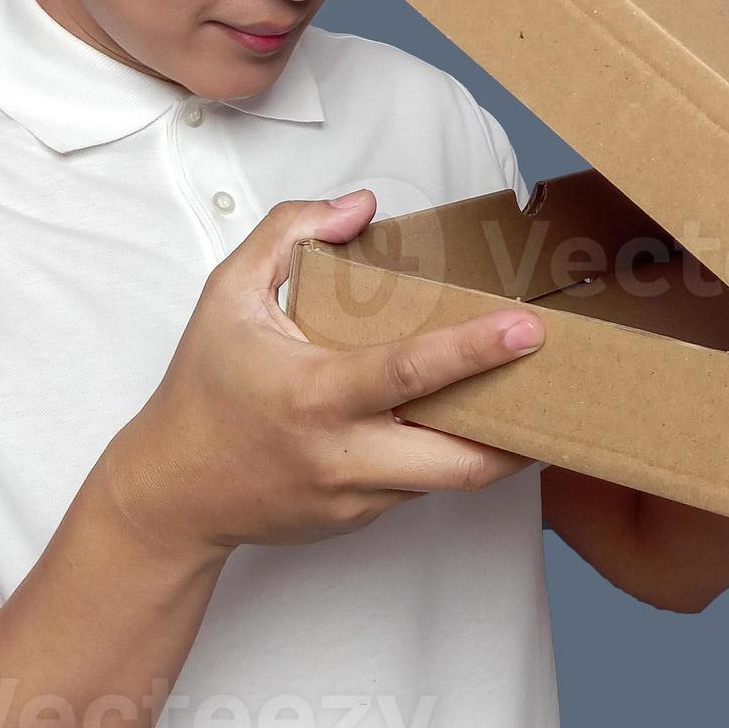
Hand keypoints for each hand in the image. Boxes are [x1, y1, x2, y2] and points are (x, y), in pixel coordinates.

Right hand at [100, 191, 543, 554]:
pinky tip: (446, 425)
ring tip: (521, 406)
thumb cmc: (201, 390)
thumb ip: (290, 234)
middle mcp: (342, 455)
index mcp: (316, 395)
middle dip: (520, 435)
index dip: (474, 351)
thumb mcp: (228, 296)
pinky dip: (438, 455)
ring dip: (489, 446)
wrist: (170, 494)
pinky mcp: (359, 519)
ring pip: (447, 478)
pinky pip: (417, 486)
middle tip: (558, 393)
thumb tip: (361, 207)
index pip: (410, 372)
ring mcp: (355, 496)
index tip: (527, 330)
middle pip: (459, 461)